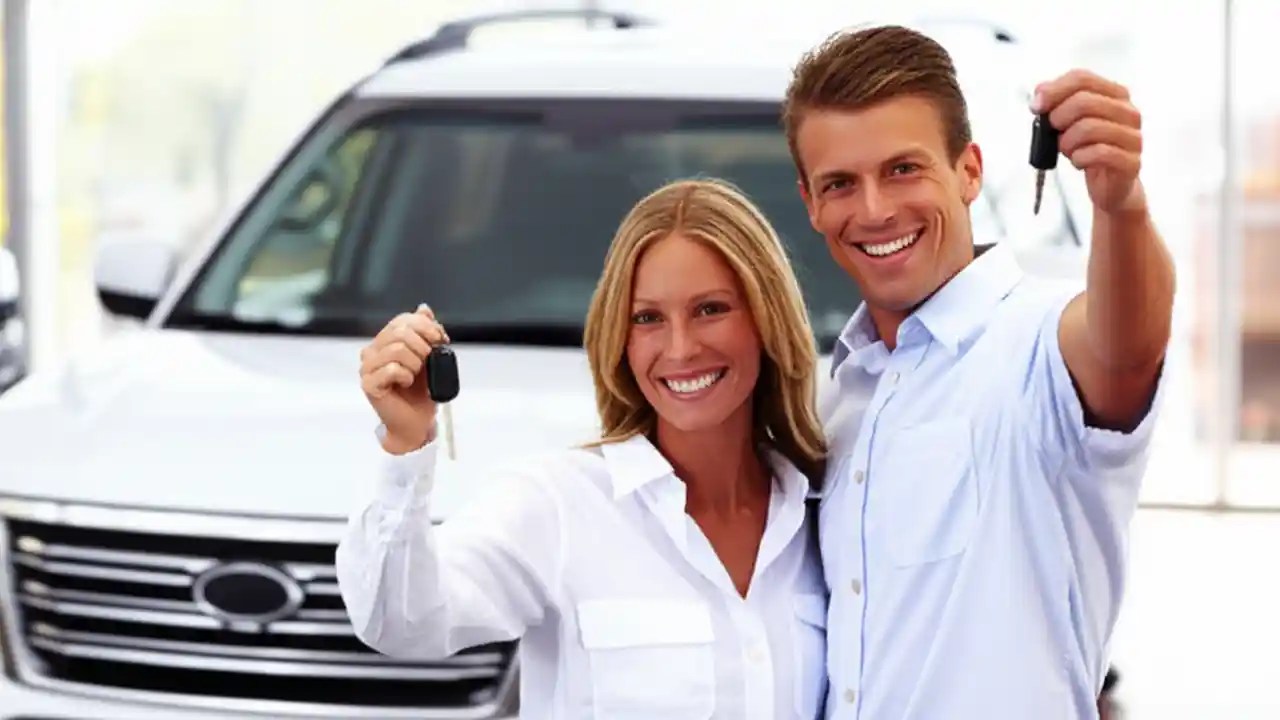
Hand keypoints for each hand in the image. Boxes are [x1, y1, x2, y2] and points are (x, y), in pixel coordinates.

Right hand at [359, 304, 449, 453]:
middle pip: (400, 332)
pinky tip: (406, 383)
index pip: (402, 320)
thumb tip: (423, 308)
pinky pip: (392, 369)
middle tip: (427, 361)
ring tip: (415, 375)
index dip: (425, 326)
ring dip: (415, 363)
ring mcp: (367, 368)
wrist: (417, 422)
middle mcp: (371, 351)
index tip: (439, 340)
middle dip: (423, 345)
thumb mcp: (431, 357)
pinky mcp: (368, 385)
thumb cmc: (422, 392)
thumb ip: (427, 332)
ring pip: (397, 349)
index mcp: (384, 341)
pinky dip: (406, 376)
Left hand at [1033, 69, 1145, 214]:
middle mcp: (1128, 111)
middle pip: (1084, 101)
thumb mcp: (1069, 123)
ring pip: (1089, 128)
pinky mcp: (1131, 161)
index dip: (1054, 90)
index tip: (1036, 107)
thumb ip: (1056, 103)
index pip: (1082, 78)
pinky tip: (1078, 161)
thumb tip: (1039, 94)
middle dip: (1058, 119)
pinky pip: (1099, 153)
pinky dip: (1079, 158)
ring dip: (1067, 142)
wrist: (1110, 185)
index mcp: (1115, 94)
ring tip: (1067, 150)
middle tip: (1054, 133)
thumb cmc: (1088, 148)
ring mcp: (1133, 136)